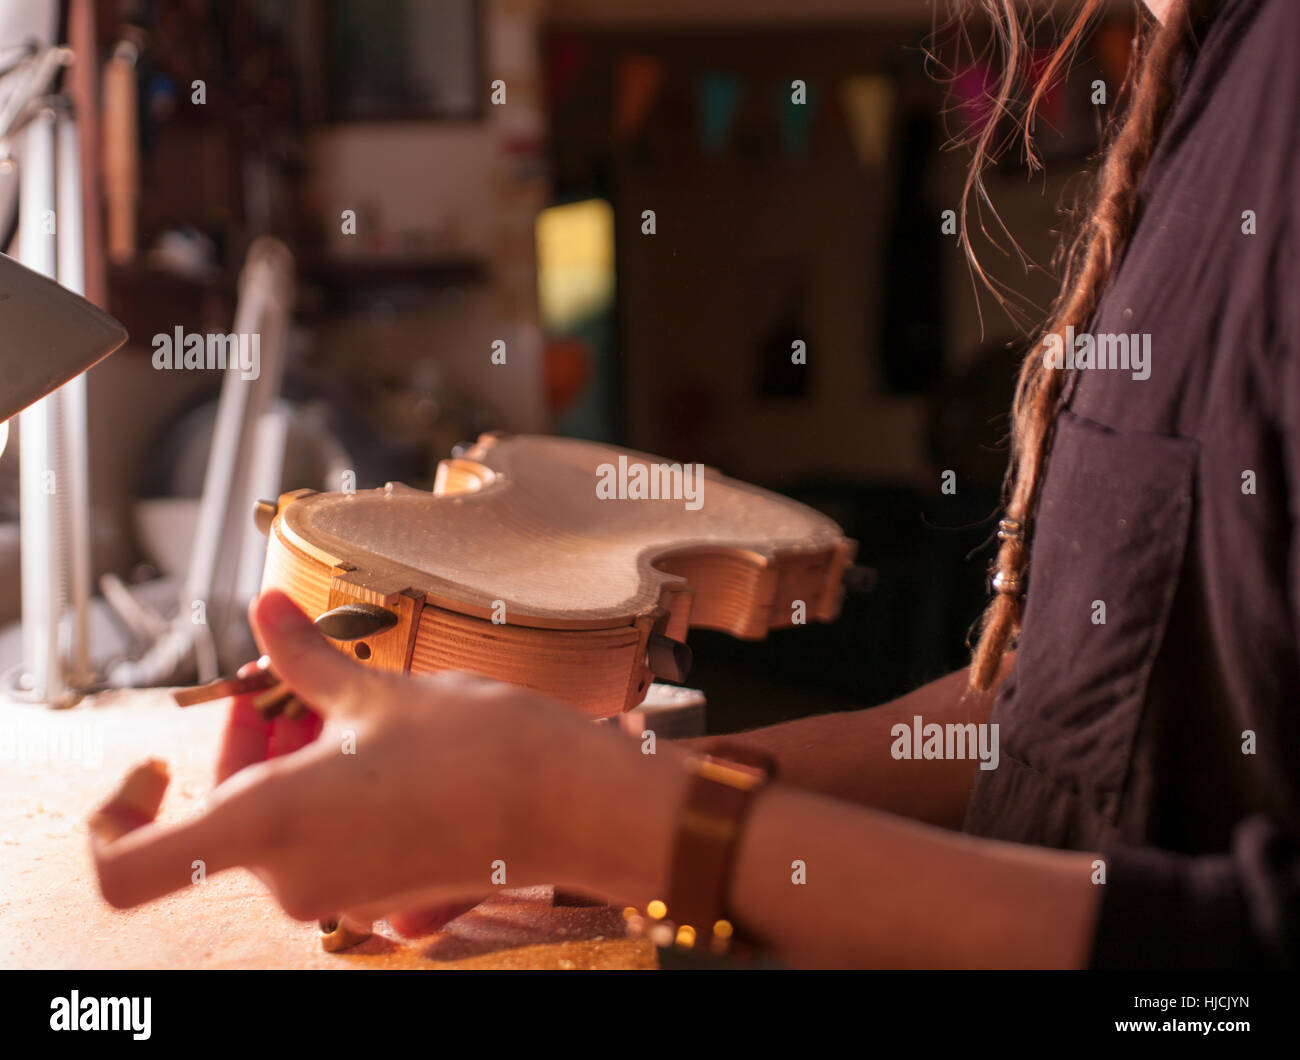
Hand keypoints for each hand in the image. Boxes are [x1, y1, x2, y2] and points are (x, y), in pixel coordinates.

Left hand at [90, 590, 678, 926]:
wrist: (570, 804)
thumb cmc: (478, 747)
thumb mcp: (376, 689)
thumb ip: (302, 657)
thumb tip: (262, 607)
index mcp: (269, 824)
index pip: (125, 867)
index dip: (118, 812)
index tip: (157, 757)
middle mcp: (290, 876)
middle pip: (221, 819)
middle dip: (246, 749)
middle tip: (291, 686)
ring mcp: (336, 895)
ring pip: (275, 829)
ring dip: (293, 766)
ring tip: (347, 705)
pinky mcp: (378, 897)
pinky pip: (325, 848)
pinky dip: (331, 798)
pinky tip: (380, 746)